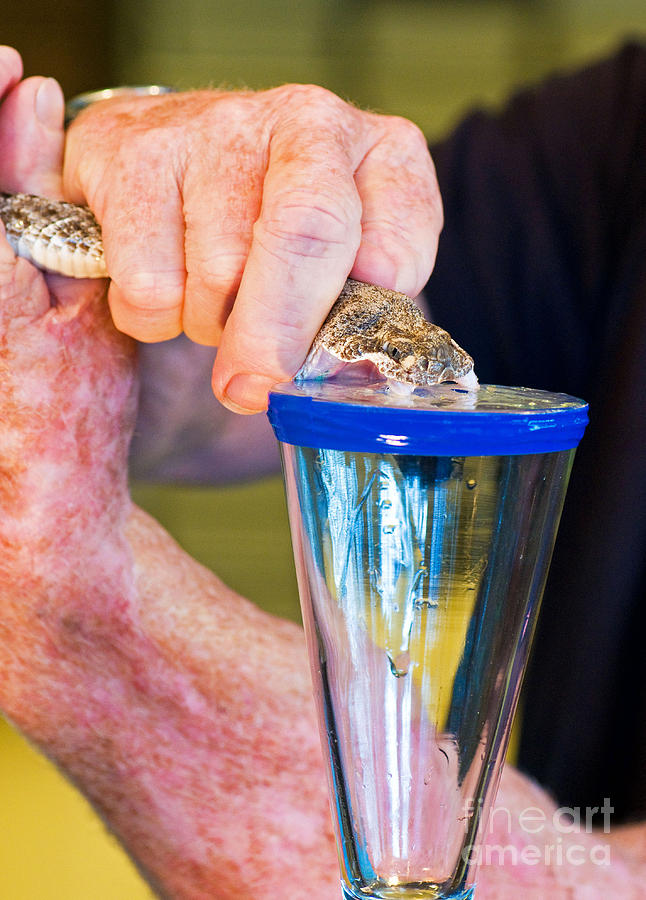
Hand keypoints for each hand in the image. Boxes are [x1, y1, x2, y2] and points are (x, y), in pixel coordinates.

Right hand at [63, 81, 441, 412]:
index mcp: (379, 152)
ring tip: (215, 300)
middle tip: (256, 385)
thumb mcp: (346, 260)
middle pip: (303, 235)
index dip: (358, 320)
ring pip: (218, 273)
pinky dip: (156, 316)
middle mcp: (306, 119)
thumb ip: (360, 308)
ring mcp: (216, 125)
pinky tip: (168, 281)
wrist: (175, 154)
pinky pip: (149, 283)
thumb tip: (344, 371)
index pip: (392, 249)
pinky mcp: (134, 152)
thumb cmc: (273, 224)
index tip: (334, 359)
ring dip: (212, 323)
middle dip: (278, 334)